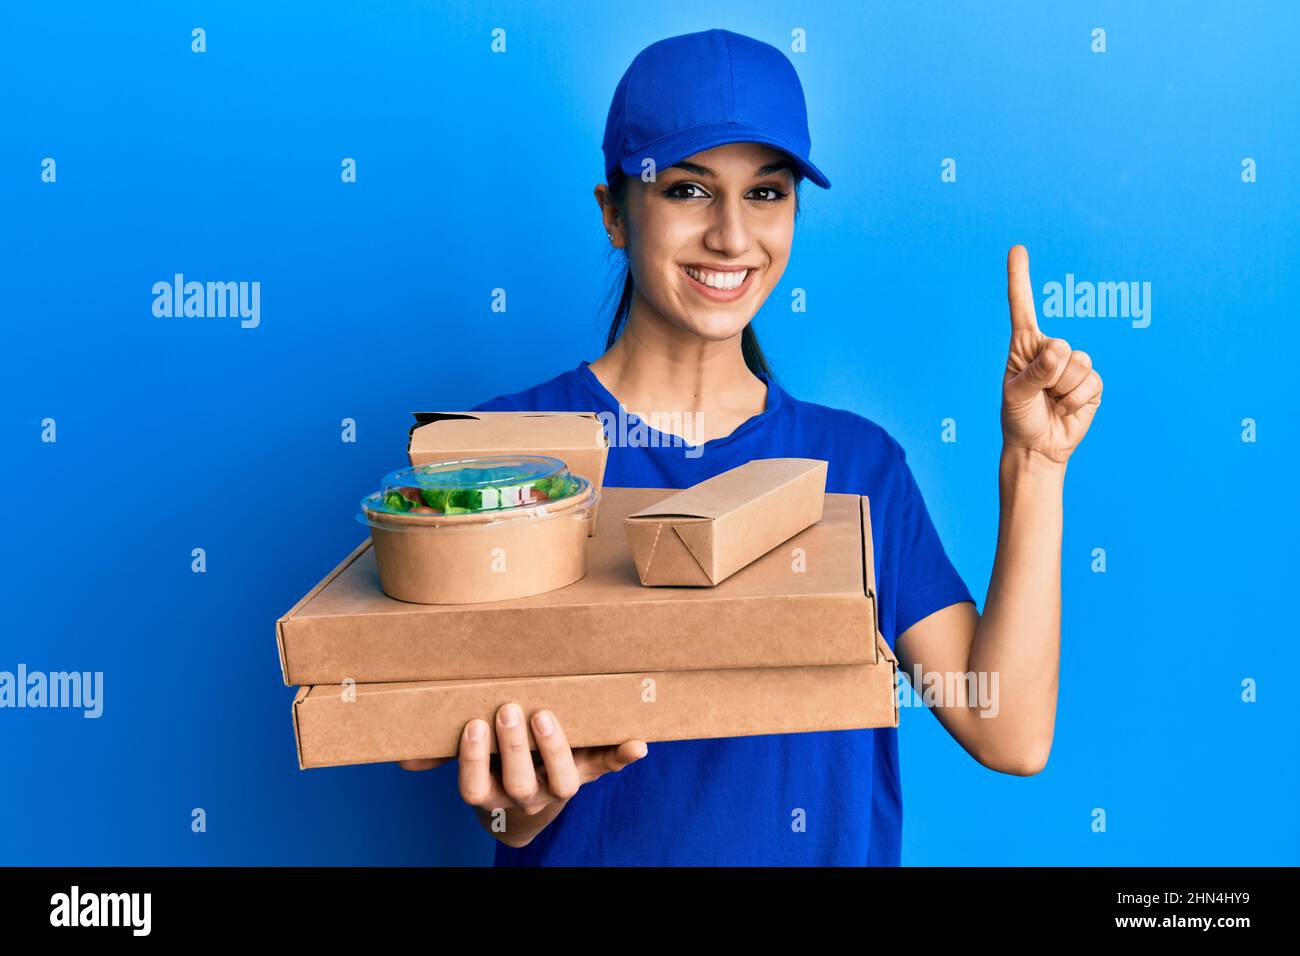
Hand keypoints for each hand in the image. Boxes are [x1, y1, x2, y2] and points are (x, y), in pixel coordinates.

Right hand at [396, 703, 647, 846]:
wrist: (538, 789)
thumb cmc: (496, 758)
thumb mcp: (469, 757)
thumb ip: (441, 753)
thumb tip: (404, 758)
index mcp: (491, 790)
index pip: (475, 786)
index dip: (474, 761)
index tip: (473, 725)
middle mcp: (526, 795)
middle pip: (519, 783)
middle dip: (514, 747)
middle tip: (509, 709)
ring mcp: (561, 785)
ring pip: (563, 782)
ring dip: (556, 750)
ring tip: (547, 715)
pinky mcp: (591, 770)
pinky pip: (608, 766)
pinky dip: (623, 755)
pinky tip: (636, 742)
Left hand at [1002, 245, 1102, 465]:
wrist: (1039, 446)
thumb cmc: (1019, 417)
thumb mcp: (1015, 396)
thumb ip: (1034, 373)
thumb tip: (1059, 352)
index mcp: (1024, 346)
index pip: (1022, 307)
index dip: (1019, 278)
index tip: (1017, 248)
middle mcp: (1050, 349)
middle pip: (1060, 346)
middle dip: (1049, 375)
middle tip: (1039, 394)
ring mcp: (1073, 364)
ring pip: (1078, 363)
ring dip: (1063, 389)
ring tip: (1052, 400)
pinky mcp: (1092, 382)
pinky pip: (1091, 382)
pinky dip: (1076, 400)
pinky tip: (1067, 408)